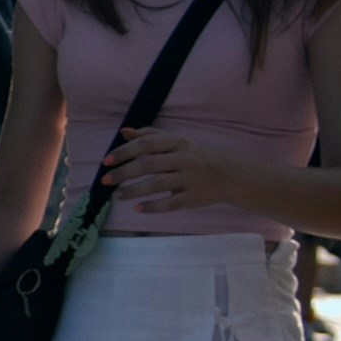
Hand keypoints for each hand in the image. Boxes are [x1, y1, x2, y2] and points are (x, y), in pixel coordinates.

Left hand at [90, 120, 247, 228]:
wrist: (235, 176)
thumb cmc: (200, 156)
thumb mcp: (180, 142)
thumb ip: (151, 136)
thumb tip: (124, 131)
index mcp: (180, 143)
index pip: (147, 144)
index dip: (125, 152)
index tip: (106, 161)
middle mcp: (185, 159)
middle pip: (149, 165)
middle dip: (124, 173)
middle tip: (105, 181)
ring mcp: (191, 179)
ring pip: (157, 185)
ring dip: (134, 191)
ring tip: (118, 196)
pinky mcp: (195, 198)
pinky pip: (171, 203)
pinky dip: (153, 207)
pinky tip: (137, 208)